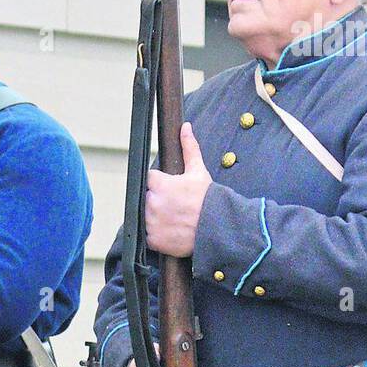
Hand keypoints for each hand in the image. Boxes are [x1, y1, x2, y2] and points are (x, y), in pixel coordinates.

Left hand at [145, 122, 211, 257]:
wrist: (218, 228)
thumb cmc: (208, 199)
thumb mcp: (199, 170)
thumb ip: (189, 147)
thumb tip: (185, 127)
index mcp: (159, 183)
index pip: (151, 179)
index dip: (163, 183)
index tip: (175, 190)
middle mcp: (151, 202)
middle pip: (149, 198)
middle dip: (160, 200)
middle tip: (178, 205)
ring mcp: (151, 222)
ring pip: (148, 216)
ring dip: (159, 217)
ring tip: (178, 218)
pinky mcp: (153, 239)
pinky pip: (150, 235)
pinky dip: (159, 234)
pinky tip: (174, 230)